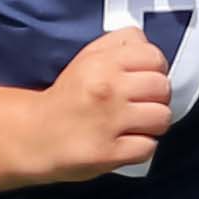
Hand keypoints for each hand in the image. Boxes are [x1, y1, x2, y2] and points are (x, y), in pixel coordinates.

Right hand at [38, 25, 172, 181]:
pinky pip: (148, 147)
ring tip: (135, 125)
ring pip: (161, 117)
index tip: (144, 80)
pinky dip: (141, 147)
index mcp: (102, 63)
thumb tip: (146, 46)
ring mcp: (109, 122)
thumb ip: (118, 45)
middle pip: (162, 87)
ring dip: (152, 124)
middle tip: (141, 105)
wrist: (35, 135)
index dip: (155, 69)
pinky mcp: (109, 153)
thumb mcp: (86, 59)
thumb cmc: (67, 98)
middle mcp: (107, 89)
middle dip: (156, 98)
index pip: (154, 57)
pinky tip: (126, 142)